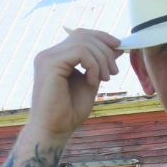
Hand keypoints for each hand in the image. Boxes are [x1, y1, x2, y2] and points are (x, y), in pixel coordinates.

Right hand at [23, 29, 122, 143]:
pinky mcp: (50, 64)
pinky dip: (93, 66)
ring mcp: (47, 58)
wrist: (54, 131)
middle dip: (105, 50)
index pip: (81, 35)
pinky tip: (93, 82)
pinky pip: (80, 52)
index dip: (102, 37)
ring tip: (105, 79)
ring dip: (101, 60)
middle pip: (83, 35)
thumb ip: (99, 64)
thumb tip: (116, 46)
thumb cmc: (69, 112)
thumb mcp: (91, 82)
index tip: (119, 48)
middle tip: (113, 72)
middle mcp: (48, 54)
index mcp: (56, 57)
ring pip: (84, 42)